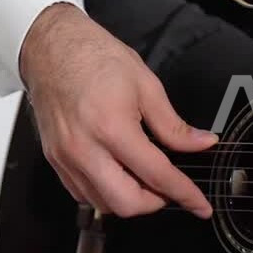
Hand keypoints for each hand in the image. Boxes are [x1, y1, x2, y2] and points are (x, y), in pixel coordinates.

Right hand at [19, 3, 215, 217]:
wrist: (51, 48)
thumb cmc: (94, 58)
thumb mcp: (146, 85)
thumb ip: (174, 125)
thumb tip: (202, 143)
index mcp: (112, 127)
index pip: (157, 175)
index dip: (185, 194)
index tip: (200, 205)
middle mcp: (84, 148)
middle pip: (126, 203)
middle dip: (156, 202)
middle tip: (170, 188)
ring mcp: (66, 158)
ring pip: (103, 204)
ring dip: (131, 199)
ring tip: (145, 178)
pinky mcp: (54, 161)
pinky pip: (83, 194)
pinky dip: (107, 193)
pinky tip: (120, 175)